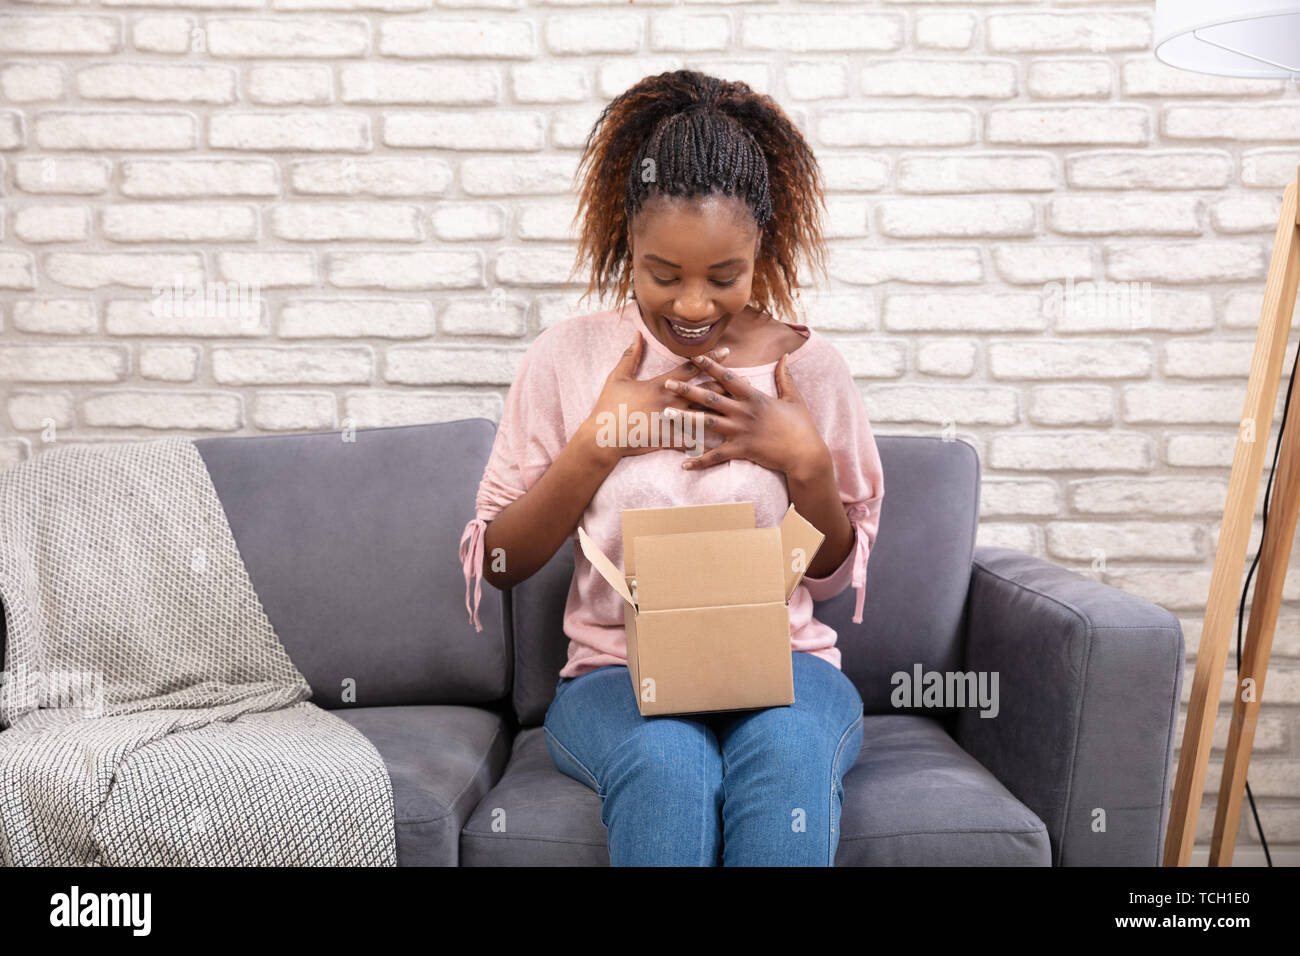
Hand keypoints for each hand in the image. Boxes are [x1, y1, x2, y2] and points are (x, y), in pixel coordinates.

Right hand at [582, 332, 732, 464]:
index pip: (690, 369)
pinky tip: (725, 443)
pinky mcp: (668, 440)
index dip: (710, 360)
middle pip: (704, 391)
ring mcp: (670, 422)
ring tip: (740, 409)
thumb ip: (630, 356)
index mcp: (660, 385)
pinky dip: (707, 442)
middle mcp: (670, 402)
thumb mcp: (618, 377)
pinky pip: (692, 441)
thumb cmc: (609, 406)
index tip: (727, 353)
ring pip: (703, 415)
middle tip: (746, 380)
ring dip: (723, 411)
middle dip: (725, 385)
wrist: (602, 437)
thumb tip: (637, 335)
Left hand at [663, 351, 830, 480]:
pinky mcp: (742, 451)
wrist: (806, 455)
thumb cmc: (801, 426)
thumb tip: (784, 355)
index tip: (693, 356)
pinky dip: (699, 461)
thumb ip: (785, 376)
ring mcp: (741, 432)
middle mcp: (744, 412)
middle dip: (687, 389)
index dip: (710, 365)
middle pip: (710, 398)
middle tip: (666, 383)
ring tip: (666, 415)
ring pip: (707, 424)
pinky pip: (716, 456)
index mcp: (754, 397)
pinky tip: (683, 465)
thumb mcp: (794, 398)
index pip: (728, 377)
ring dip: (685, 419)